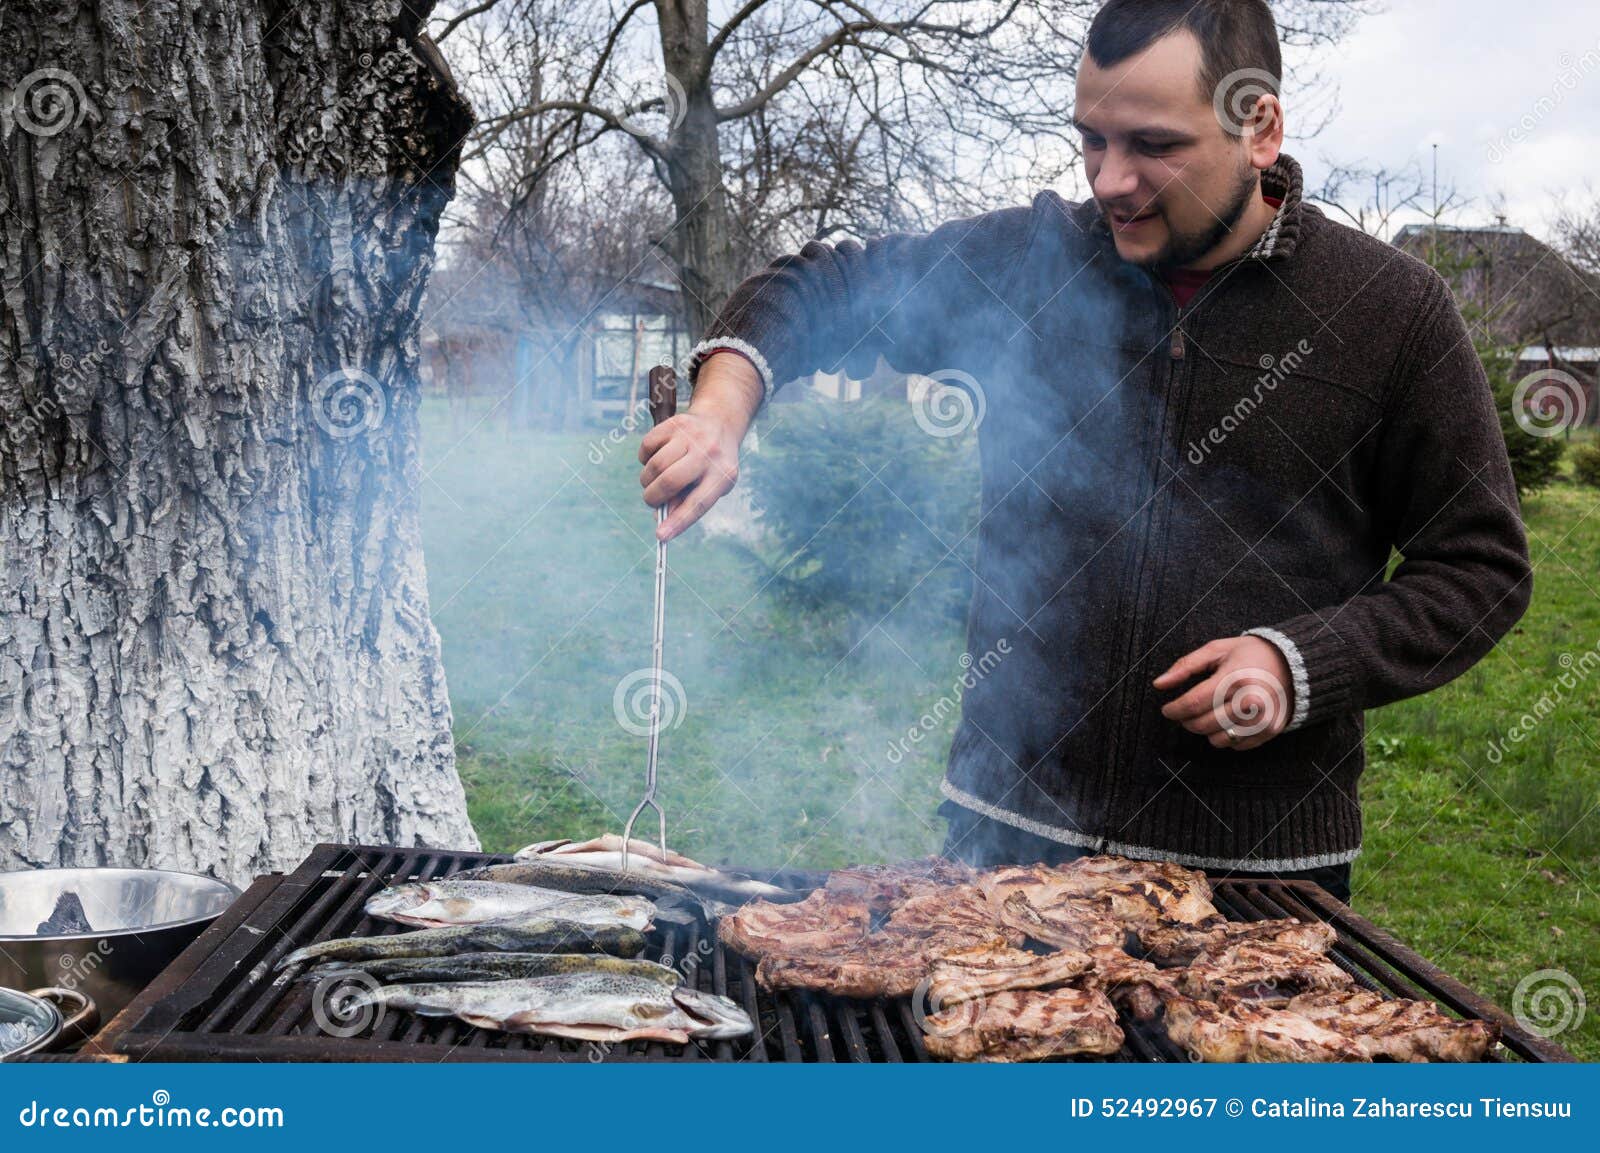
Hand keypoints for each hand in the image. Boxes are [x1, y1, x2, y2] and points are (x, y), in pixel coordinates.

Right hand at [638, 406, 745, 541]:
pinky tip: (656, 457)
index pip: (699, 503)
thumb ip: (687, 503)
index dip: (679, 521)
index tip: (661, 536)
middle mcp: (709, 453)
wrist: (719, 422)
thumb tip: (662, 521)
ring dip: (647, 480)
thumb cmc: (712, 465)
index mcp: (723, 474)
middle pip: (671, 481)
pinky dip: (645, 458)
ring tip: (655, 480)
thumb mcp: (710, 485)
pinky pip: (647, 447)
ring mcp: (692, 435)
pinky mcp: (674, 423)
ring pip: (655, 465)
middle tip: (651, 500)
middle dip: (653, 497)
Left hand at [1153, 636, 1293, 751]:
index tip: (1167, 710)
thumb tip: (1159, 684)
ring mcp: (1262, 720)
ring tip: (1210, 712)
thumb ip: (1185, 666)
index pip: (1193, 704)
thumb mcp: (1216, 650)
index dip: (1174, 710)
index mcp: (1235, 678)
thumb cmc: (1249, 655)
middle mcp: (1251, 702)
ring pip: (1216, 739)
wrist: (1293, 664)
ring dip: (1206, 729)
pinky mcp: (1269, 732)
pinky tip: (1228, 719)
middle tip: (1185, 712)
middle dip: (1186, 721)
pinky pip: (1234, 745)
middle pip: (1202, 724)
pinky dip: (1225, 736)